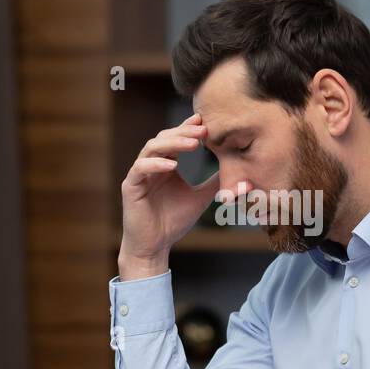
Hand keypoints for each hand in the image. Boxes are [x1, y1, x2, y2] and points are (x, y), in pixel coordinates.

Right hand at [119, 113, 220, 277]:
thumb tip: (238, 169)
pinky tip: (173, 165)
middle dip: (184, 132)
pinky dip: (156, 164)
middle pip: (164, 138)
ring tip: (193, 144)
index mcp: (165, 164)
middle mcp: (151, 165)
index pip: (176, 138)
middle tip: (204, 130)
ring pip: (152, 148)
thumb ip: (214, 181)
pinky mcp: (130, 186)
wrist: (155, 246)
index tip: (206, 122)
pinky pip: (141, 168)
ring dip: (173, 143)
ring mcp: (139, 174)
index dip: (188, 128)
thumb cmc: (174, 222)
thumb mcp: (201, 197)